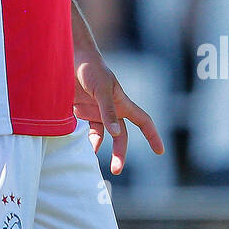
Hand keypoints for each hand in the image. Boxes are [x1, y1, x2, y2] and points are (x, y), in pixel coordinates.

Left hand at [74, 50, 164, 174]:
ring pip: (102, 136)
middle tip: (116, 170)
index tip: (160, 151)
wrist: (68, 58)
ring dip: (98, 147)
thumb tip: (115, 134)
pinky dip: (85, 139)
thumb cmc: (91, 69)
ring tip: (92, 156)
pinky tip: (80, 144)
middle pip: (121, 136)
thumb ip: (107, 111)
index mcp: (122, 103)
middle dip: (120, 153)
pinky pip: (85, 131)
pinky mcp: (81, 112)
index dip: (153, 135)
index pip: (143, 121)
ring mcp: (96, 112)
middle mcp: (111, 110)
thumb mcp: (101, 89)